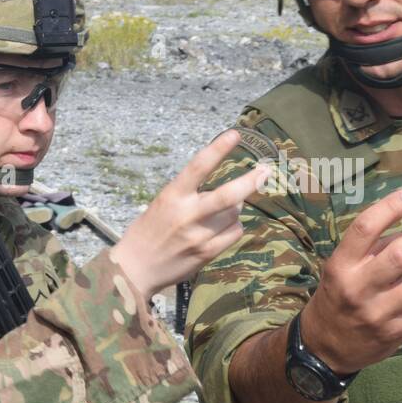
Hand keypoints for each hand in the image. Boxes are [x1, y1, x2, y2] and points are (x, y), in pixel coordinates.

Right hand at [110, 130, 268, 297]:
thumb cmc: (150, 230)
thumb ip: (191, 195)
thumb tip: (230, 194)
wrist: (136, 268)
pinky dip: (234, 227)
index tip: (235, 134)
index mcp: (172, 196)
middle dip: (250, 181)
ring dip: (235, 208)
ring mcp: (198, 235)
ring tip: (220, 212)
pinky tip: (221, 229)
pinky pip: (234, 233)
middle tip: (266, 171)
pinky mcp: (207, 253)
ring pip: (234, 214)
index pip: (198, 166)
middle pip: (227, 195)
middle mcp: (187, 214)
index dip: (218, 149)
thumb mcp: (163, 203)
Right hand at [299, 187, 401, 374]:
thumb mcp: (341, 266)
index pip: (366, 228)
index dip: (392, 206)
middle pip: (400, 255)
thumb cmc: (338, 295)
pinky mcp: (399, 331)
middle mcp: (359, 289)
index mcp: (341, 266)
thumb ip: (371, 247)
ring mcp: (380, 313)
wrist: (326, 346)